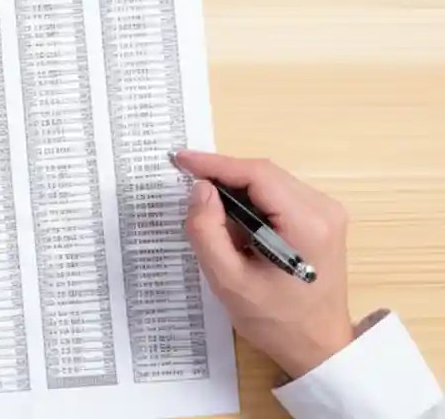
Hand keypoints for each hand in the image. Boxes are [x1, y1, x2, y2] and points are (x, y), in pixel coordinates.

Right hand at [178, 150, 354, 377]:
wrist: (320, 348)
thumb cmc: (276, 321)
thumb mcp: (229, 282)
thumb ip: (207, 232)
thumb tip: (200, 189)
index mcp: (306, 223)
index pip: (257, 175)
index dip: (216, 164)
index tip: (181, 160)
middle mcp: (323, 210)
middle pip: (264, 174)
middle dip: (224, 176)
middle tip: (188, 187)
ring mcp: (327, 213)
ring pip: (271, 181)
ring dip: (237, 189)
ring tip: (210, 211)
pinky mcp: (322, 220)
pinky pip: (279, 195)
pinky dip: (252, 199)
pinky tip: (234, 220)